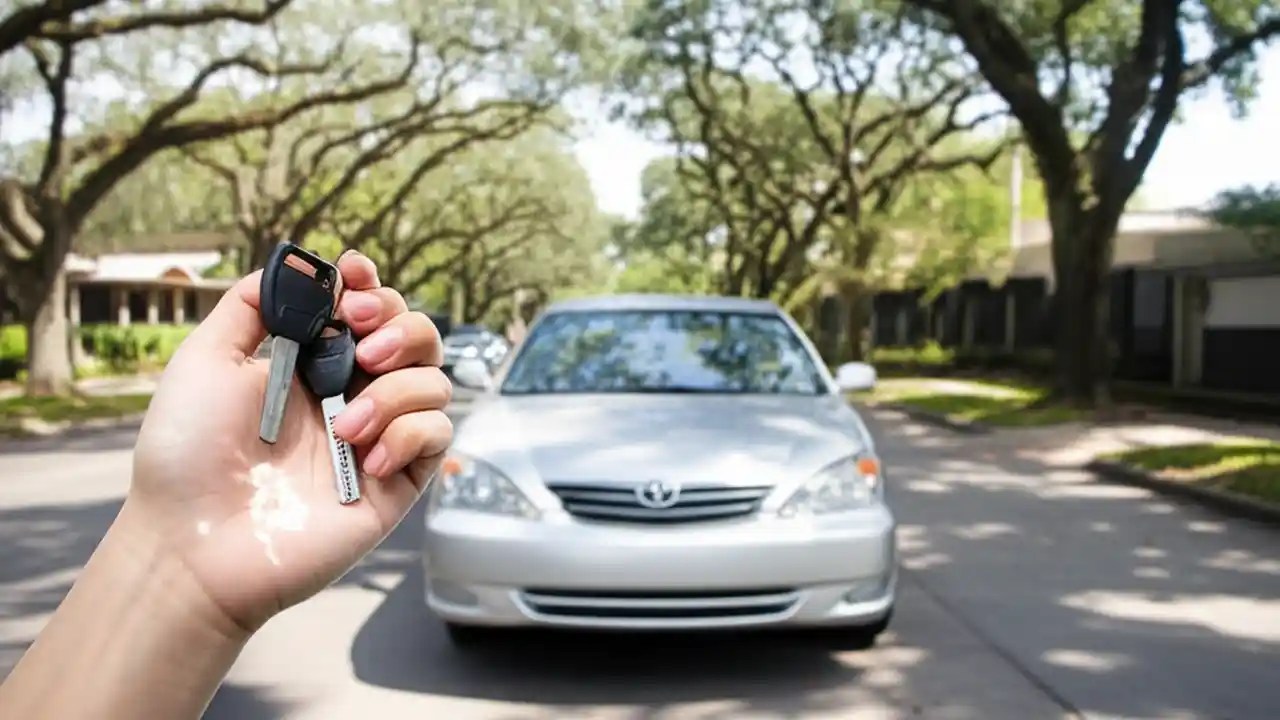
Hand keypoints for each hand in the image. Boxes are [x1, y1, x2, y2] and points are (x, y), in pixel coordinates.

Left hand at [126, 251, 451, 632]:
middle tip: (362, 342)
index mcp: (310, 365)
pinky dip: (410, 433)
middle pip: (418, 336)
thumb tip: (303, 268)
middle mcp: (351, 395)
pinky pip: (439, 434)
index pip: (366, 311)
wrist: (195, 540)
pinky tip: (365, 457)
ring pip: (435, 382)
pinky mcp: (398, 482)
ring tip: (344, 425)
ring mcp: (378, 439)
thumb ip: (251, 305)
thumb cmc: (187, 454)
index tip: (354, 276)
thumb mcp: (205, 360)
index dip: (371, 286)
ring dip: (395, 390)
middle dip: (401, 324)